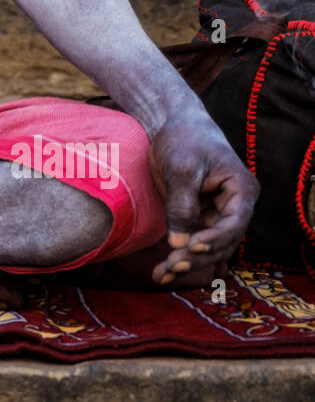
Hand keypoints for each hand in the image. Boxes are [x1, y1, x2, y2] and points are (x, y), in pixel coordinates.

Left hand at [148, 115, 257, 286]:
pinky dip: (179, 257)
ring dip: (186, 264)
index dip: (214, 239)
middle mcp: (235, 207)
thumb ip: (182, 204)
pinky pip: (192, 243)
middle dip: (196, 257)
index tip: (190, 247)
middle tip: (170, 267)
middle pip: (221, 242)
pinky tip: (162, 273)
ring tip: (161, 275)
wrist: (172, 126)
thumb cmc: (183, 139)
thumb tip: (180, 244)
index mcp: (242, 190)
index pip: (233, 223)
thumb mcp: (181, 168)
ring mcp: (217, 216)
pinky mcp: (199, 220)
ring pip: (206, 249)